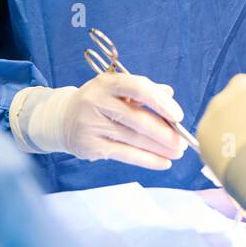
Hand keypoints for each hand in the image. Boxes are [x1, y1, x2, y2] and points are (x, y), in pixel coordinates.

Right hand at [32, 72, 187, 169]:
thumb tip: (169, 94)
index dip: (160, 101)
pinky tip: (163, 162)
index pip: (137, 88)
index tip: (178, 115)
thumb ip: (143, 90)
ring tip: (177, 153)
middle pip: (137, 119)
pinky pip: (126, 155)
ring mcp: (92, 125)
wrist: (63, 119)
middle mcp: (96, 102)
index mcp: (106, 83)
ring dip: (160, 148)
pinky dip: (148, 160)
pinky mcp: (91, 147)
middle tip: (182, 142)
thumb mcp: (117, 89)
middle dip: (164, 133)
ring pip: (133, 139)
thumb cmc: (99, 101)